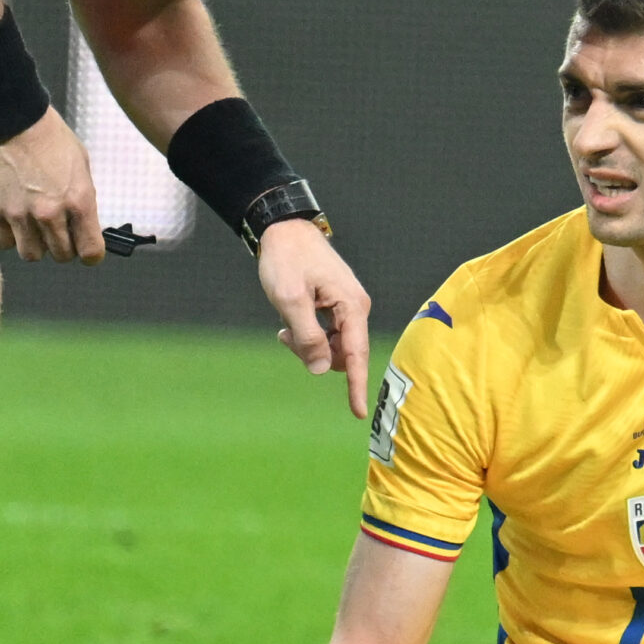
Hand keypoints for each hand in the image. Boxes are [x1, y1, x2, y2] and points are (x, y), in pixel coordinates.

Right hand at [0, 107, 102, 262]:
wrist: (7, 116)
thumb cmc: (47, 134)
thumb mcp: (80, 161)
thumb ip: (82, 196)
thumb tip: (82, 221)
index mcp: (78, 200)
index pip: (91, 251)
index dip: (90, 252)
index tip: (86, 248)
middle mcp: (51, 214)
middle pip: (61, 255)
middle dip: (63, 246)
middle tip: (57, 231)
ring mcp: (20, 216)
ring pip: (32, 255)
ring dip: (35, 244)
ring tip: (32, 227)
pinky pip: (5, 243)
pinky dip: (10, 237)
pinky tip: (12, 221)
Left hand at [259, 221, 371, 416]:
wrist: (284, 229)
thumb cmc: (287, 260)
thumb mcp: (290, 300)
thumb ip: (307, 336)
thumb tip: (320, 369)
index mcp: (351, 306)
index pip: (356, 355)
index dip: (356, 386)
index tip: (359, 413)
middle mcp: (355, 308)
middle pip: (340, 353)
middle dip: (313, 355)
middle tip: (284, 337)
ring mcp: (347, 307)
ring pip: (331, 346)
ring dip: (307, 345)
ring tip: (283, 328)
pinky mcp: (336, 305)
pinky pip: (327, 334)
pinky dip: (308, 336)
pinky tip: (288, 325)